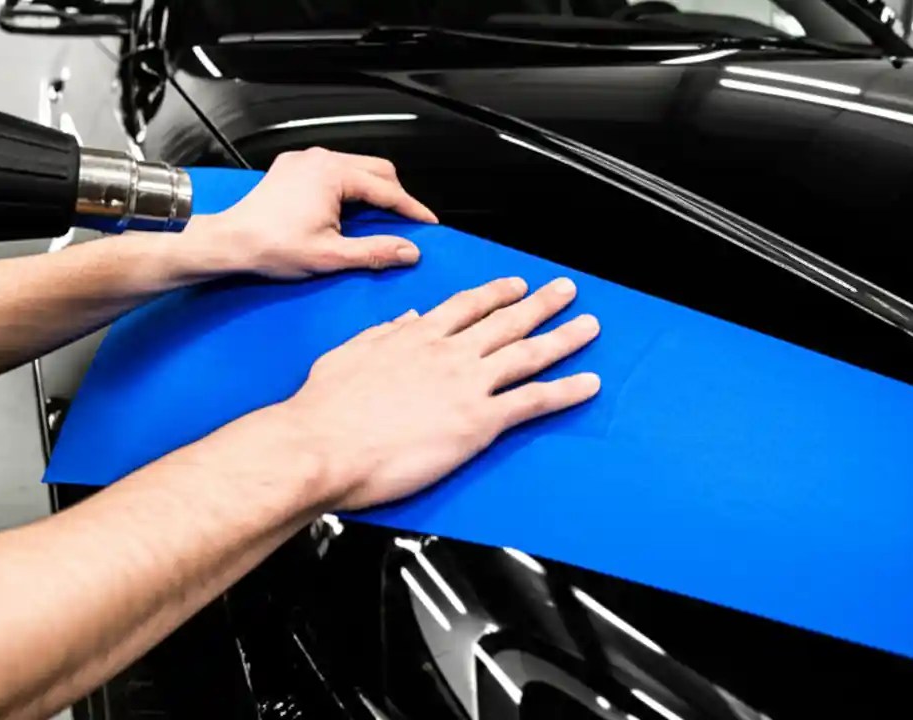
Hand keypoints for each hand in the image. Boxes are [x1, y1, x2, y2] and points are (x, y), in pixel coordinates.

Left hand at [193, 148, 437, 279]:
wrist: (230, 242)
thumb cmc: (273, 247)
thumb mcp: (331, 256)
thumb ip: (375, 252)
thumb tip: (410, 252)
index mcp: (333, 174)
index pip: (386, 190)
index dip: (411, 209)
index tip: (428, 223)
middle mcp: (320, 158)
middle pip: (375, 170)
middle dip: (394, 195)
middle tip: (406, 221)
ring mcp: (304, 159)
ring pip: (354, 166)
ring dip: (371, 188)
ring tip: (380, 215)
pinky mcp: (291, 166)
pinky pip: (331, 168)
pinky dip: (347, 184)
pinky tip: (348, 207)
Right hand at [276, 276, 600, 509]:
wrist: (323, 444)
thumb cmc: (325, 409)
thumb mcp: (348, 354)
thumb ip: (383, 335)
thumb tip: (406, 319)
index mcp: (415, 336)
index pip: (466, 306)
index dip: (496, 293)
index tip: (515, 285)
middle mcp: (448, 353)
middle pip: (506, 321)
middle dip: (541, 304)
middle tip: (566, 291)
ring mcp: (467, 385)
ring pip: (527, 353)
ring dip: (563, 337)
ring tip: (588, 326)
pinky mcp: (478, 422)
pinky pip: (532, 401)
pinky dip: (565, 391)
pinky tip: (588, 384)